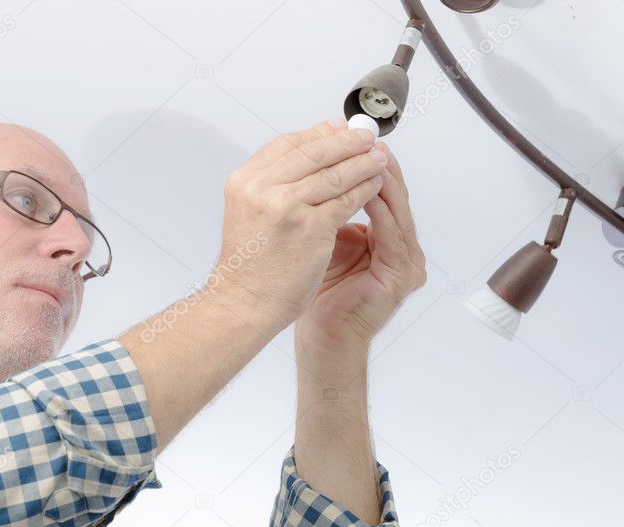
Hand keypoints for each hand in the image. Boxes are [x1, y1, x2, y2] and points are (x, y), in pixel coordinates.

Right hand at [214, 118, 387, 328]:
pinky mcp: (310, 228)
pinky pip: (345, 200)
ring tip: (378, 158)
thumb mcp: (248, 212)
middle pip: (313, 153)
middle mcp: (262, 189)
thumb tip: (308, 160)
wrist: (244, 302)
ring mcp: (287, 207)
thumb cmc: (249, 265)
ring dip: (361, 163)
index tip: (339, 127)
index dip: (318, 133)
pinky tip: (374, 185)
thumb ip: (270, 186)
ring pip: (334, 174)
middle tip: (367, 136)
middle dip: (345, 142)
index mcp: (245, 181)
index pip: (287, 144)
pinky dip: (364, 189)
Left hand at [294, 141, 426, 353]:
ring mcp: (406, 263)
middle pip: (393, 195)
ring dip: (382, 182)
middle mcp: (401, 248)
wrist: (321, 336)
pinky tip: (368, 191)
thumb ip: (327, 209)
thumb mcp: (322, 240)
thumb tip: (311, 169)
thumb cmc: (317, 293)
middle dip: (376, 165)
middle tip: (363, 139)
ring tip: (367, 157)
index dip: (364, 163)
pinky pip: (392, 235)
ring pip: (396, 211)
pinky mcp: (401, 277)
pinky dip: (381, 210)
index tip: (349, 138)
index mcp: (385, 238)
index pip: (379, 190)